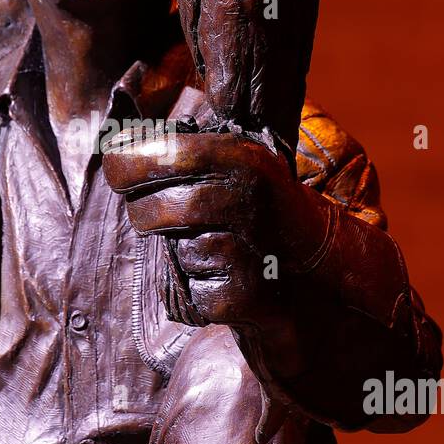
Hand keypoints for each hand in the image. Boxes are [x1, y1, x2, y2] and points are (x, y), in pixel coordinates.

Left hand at [102, 130, 326, 332]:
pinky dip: (198, 292)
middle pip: (153, 206)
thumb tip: (116, 145)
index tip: (119, 169)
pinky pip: (191, 293)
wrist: (328, 280)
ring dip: (178, 254)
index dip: (125, 161)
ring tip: (208, 248)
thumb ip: (186, 153)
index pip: (160, 151)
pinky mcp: (248, 298)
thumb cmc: (263, 218)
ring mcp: (251, 248)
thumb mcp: (239, 168)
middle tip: (155, 215)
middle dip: (143, 213)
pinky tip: (229, 284)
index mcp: (242, 157)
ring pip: (173, 250)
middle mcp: (250, 196)